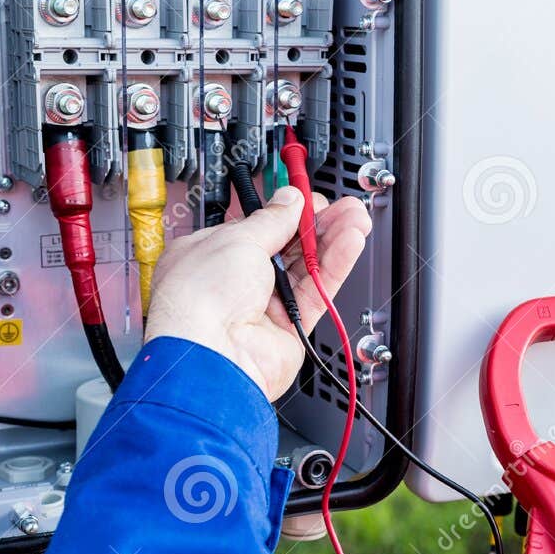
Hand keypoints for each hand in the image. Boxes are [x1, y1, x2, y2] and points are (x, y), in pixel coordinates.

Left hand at [144, 186, 371, 401]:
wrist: (210, 354)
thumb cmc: (200, 300)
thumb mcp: (237, 239)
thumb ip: (271, 220)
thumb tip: (288, 201)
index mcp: (210, 256)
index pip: (255, 228)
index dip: (283, 212)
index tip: (306, 198)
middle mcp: (235, 283)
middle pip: (285, 247)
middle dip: (315, 225)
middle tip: (338, 207)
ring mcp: (262, 306)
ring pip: (306, 268)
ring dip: (331, 241)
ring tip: (354, 219)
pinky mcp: (289, 328)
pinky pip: (316, 292)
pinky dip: (334, 266)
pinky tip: (349, 243)